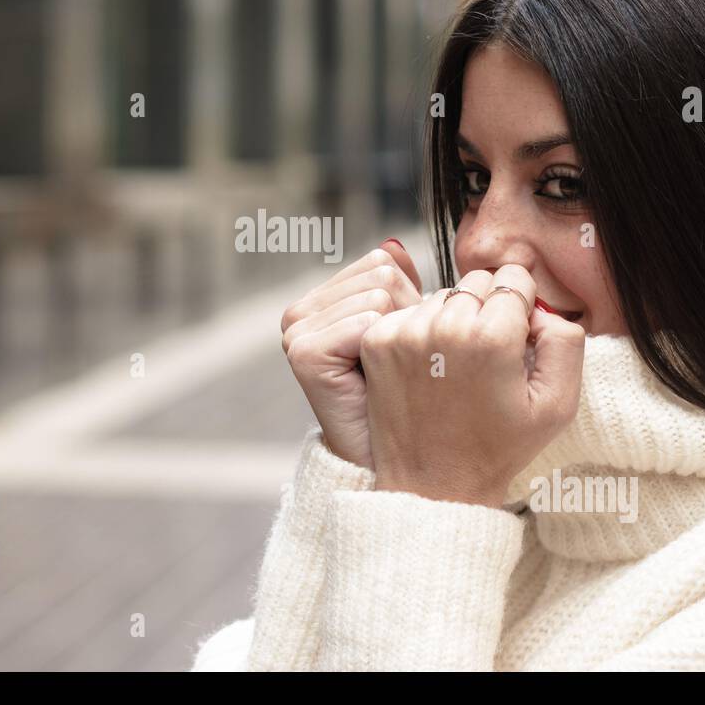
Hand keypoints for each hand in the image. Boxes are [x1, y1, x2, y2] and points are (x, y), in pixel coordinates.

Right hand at [281, 241, 422, 470]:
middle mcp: (299, 311)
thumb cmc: (403, 396)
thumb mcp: (402, 329)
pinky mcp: (304, 352)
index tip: (399, 344)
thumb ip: (395, 283)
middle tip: (396, 363)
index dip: (409, 300)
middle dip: (407, 315)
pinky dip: (386, 351)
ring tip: (388, 372)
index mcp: (318, 300)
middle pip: (383, 273)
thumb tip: (394, 245)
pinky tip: (376, 381)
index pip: (383, 261)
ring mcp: (296, 331)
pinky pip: (370, 322)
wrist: (387, 459)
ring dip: (401, 335)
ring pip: (381, 294)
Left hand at [358, 265, 585, 506]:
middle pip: (477, 282)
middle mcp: (444, 327)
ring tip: (456, 366)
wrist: (433, 484)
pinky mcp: (377, 341)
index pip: (514, 278)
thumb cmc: (497, 448)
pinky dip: (421, 331)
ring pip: (443, 295)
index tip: (515, 339)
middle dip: (488, 308)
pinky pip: (408, 311)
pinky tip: (429, 368)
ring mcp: (405, 332)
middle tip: (487, 355)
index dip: (521, 307)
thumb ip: (565, 340)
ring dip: (453, 318)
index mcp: (492, 337)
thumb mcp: (558, 403)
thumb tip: (539, 308)